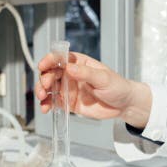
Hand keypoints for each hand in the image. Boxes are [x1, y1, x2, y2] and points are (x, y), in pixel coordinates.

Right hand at [34, 51, 151, 127]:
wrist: (124, 105)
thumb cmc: (117, 86)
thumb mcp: (104, 78)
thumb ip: (86, 73)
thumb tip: (70, 68)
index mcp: (79, 63)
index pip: (60, 58)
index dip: (49, 60)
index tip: (44, 65)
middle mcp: (71, 74)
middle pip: (50, 73)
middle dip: (44, 78)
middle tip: (46, 86)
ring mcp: (68, 88)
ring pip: (49, 88)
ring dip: (42, 92)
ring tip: (42, 98)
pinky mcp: (68, 102)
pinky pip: (53, 102)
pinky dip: (46, 105)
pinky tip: (45, 108)